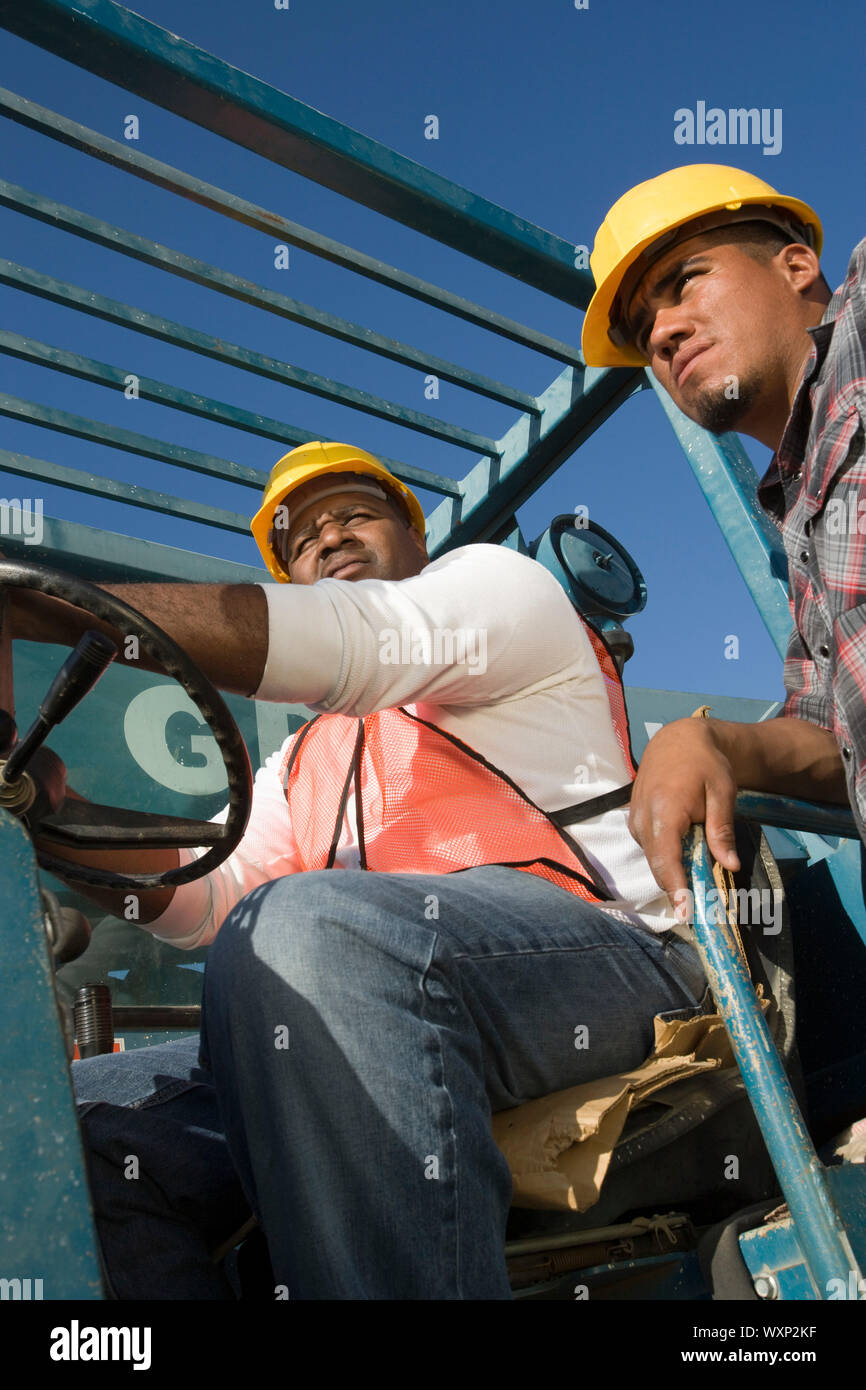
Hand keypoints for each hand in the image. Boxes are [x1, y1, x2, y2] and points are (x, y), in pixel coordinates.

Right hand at [628, 718, 740, 916]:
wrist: (678, 741)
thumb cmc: (705, 764)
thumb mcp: (723, 793)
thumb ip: (722, 830)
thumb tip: (731, 866)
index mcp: (665, 811)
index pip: (666, 859)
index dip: (676, 889)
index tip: (685, 913)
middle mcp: (643, 819)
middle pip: (659, 866)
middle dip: (678, 889)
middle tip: (703, 910)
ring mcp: (635, 821)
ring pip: (654, 860)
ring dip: (674, 874)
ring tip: (698, 888)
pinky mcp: (635, 823)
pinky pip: (652, 850)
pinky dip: (668, 860)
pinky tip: (686, 861)